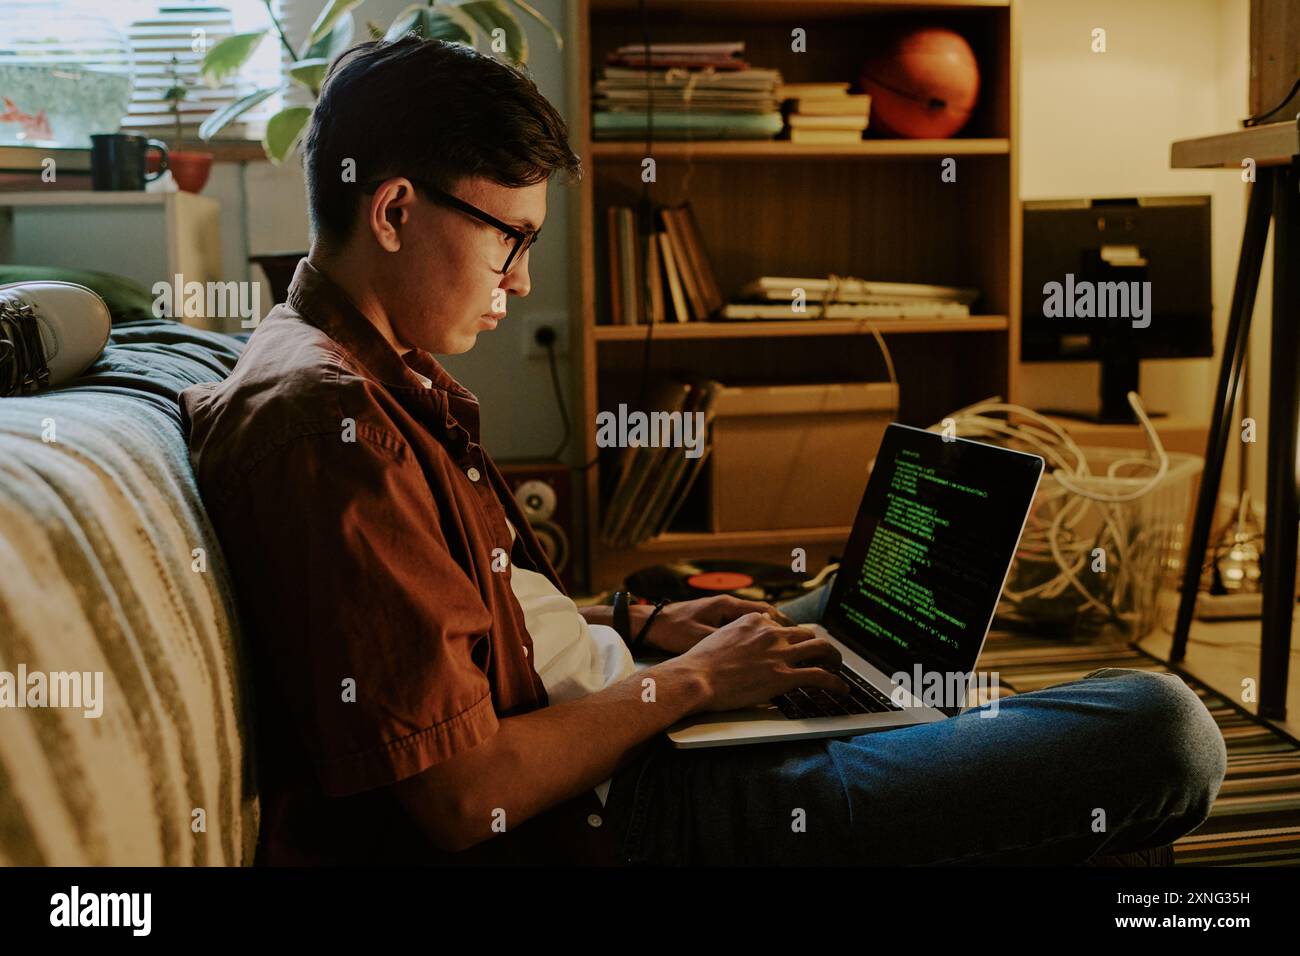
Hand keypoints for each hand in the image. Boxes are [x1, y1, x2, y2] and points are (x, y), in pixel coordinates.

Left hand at [631, 594, 796, 655]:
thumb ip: (730, 643)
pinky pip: (741, 625)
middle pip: (764, 615)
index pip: (766, 612)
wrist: (649, 624)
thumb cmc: (673, 630)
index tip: (800, 638)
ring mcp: (720, 611)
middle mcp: (726, 605)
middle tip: (799, 644)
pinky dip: (753, 635)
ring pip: (753, 620)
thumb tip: (756, 653)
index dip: (785, 625)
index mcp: (727, 606)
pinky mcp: (713, 620)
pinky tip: (756, 651)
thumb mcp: (702, 638)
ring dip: (768, 633)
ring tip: (782, 649)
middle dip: (782, 629)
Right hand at [676, 611, 849, 711]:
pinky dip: (836, 683)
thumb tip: (744, 650)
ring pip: (821, 648)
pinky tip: (842, 690)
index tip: (796, 646)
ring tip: (838, 668)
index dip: (792, 638)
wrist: (695, 677)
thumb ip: (738, 638)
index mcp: (754, 620)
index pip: (783, 625)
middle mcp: (771, 632)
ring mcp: (779, 653)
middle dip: (818, 645)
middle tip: (824, 656)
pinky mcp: (784, 676)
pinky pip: (820, 676)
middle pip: (806, 633)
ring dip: (834, 659)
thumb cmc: (699, 664)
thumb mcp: (719, 638)